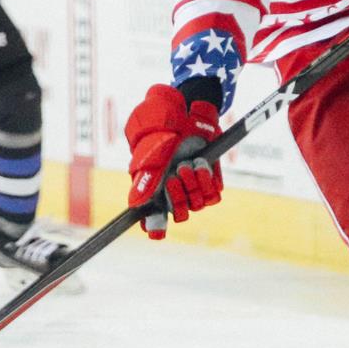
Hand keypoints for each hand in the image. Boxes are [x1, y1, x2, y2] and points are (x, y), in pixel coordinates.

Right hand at [124, 84, 223, 239]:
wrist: (188, 115)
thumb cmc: (163, 133)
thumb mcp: (150, 155)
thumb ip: (143, 180)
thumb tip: (135, 205)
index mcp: (153, 191)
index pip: (152, 221)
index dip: (155, 227)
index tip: (157, 232)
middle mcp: (173, 193)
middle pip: (178, 214)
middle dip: (177, 196)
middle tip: (174, 176)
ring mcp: (193, 189)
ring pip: (196, 205)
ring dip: (192, 184)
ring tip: (188, 164)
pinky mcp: (211, 182)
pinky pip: (213, 196)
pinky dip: (206, 180)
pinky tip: (200, 164)